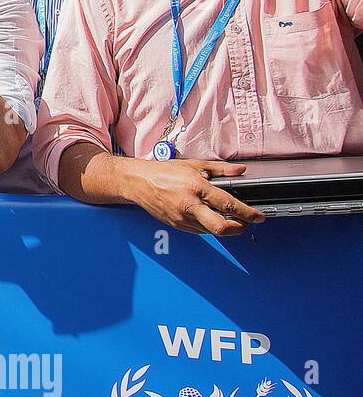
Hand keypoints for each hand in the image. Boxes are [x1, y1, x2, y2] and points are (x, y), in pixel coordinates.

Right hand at [125, 158, 264, 235]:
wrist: (138, 182)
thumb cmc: (163, 172)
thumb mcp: (194, 165)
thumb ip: (220, 169)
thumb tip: (240, 171)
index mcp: (196, 188)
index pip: (228, 205)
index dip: (247, 213)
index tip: (258, 216)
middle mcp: (189, 206)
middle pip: (220, 227)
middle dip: (238, 228)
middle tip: (245, 224)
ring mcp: (181, 218)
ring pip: (210, 231)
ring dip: (223, 227)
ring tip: (229, 220)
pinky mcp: (176, 225)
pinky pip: (198, 230)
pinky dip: (208, 227)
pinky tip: (210, 219)